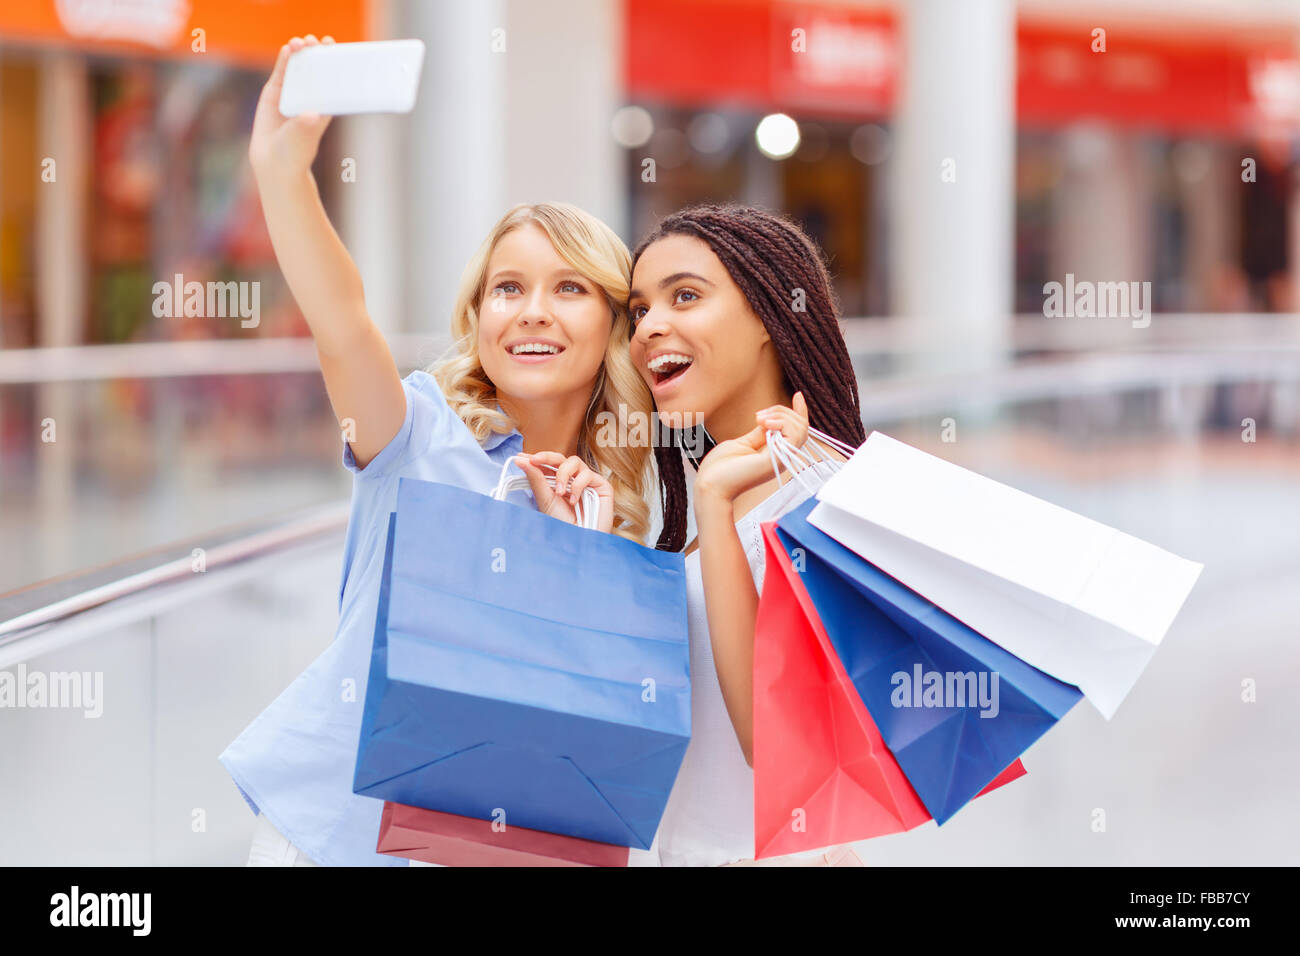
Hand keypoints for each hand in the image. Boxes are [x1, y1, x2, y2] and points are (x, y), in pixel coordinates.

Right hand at [249, 36, 334, 182]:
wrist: (274, 162)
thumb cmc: (295, 151)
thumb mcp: (303, 137)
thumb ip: (306, 124)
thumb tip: (312, 114)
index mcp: (324, 104)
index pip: (332, 79)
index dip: (335, 63)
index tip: (336, 50)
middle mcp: (309, 96)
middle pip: (315, 68)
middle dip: (317, 52)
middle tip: (318, 42)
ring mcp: (291, 93)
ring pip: (298, 67)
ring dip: (300, 52)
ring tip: (301, 42)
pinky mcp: (275, 93)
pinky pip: (281, 73)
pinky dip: (283, 60)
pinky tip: (287, 49)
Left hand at [515, 453, 614, 532]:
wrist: (578, 539)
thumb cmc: (562, 523)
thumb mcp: (545, 498)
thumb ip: (535, 478)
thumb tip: (520, 460)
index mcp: (558, 482)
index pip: (547, 464)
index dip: (536, 458)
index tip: (521, 457)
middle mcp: (572, 479)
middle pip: (560, 458)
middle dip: (546, 457)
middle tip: (534, 460)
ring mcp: (587, 481)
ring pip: (574, 461)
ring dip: (562, 474)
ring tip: (559, 492)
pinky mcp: (601, 485)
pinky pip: (587, 474)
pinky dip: (577, 486)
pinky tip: (573, 501)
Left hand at [693, 392, 809, 509]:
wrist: (709, 485)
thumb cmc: (720, 468)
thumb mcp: (743, 443)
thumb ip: (760, 433)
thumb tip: (770, 419)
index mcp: (775, 454)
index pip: (798, 432)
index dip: (800, 413)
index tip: (798, 395)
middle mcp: (782, 458)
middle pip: (801, 427)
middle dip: (783, 411)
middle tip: (758, 416)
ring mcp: (781, 460)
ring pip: (800, 429)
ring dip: (782, 415)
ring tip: (759, 418)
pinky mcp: (776, 461)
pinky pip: (794, 436)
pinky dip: (782, 422)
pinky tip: (764, 422)